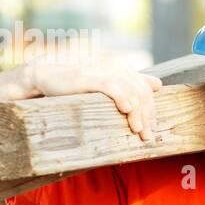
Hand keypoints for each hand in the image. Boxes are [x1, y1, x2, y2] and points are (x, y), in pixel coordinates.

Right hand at [28, 61, 162, 141]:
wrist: (46, 76)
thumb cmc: (76, 85)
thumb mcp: (107, 85)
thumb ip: (131, 84)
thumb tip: (158, 85)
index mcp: (122, 70)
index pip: (146, 90)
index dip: (152, 110)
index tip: (153, 129)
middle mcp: (116, 68)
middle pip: (141, 93)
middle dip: (147, 116)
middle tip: (147, 136)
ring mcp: (103, 71)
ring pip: (130, 92)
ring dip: (137, 113)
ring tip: (138, 130)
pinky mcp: (90, 76)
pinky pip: (113, 87)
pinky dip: (123, 98)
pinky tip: (127, 111)